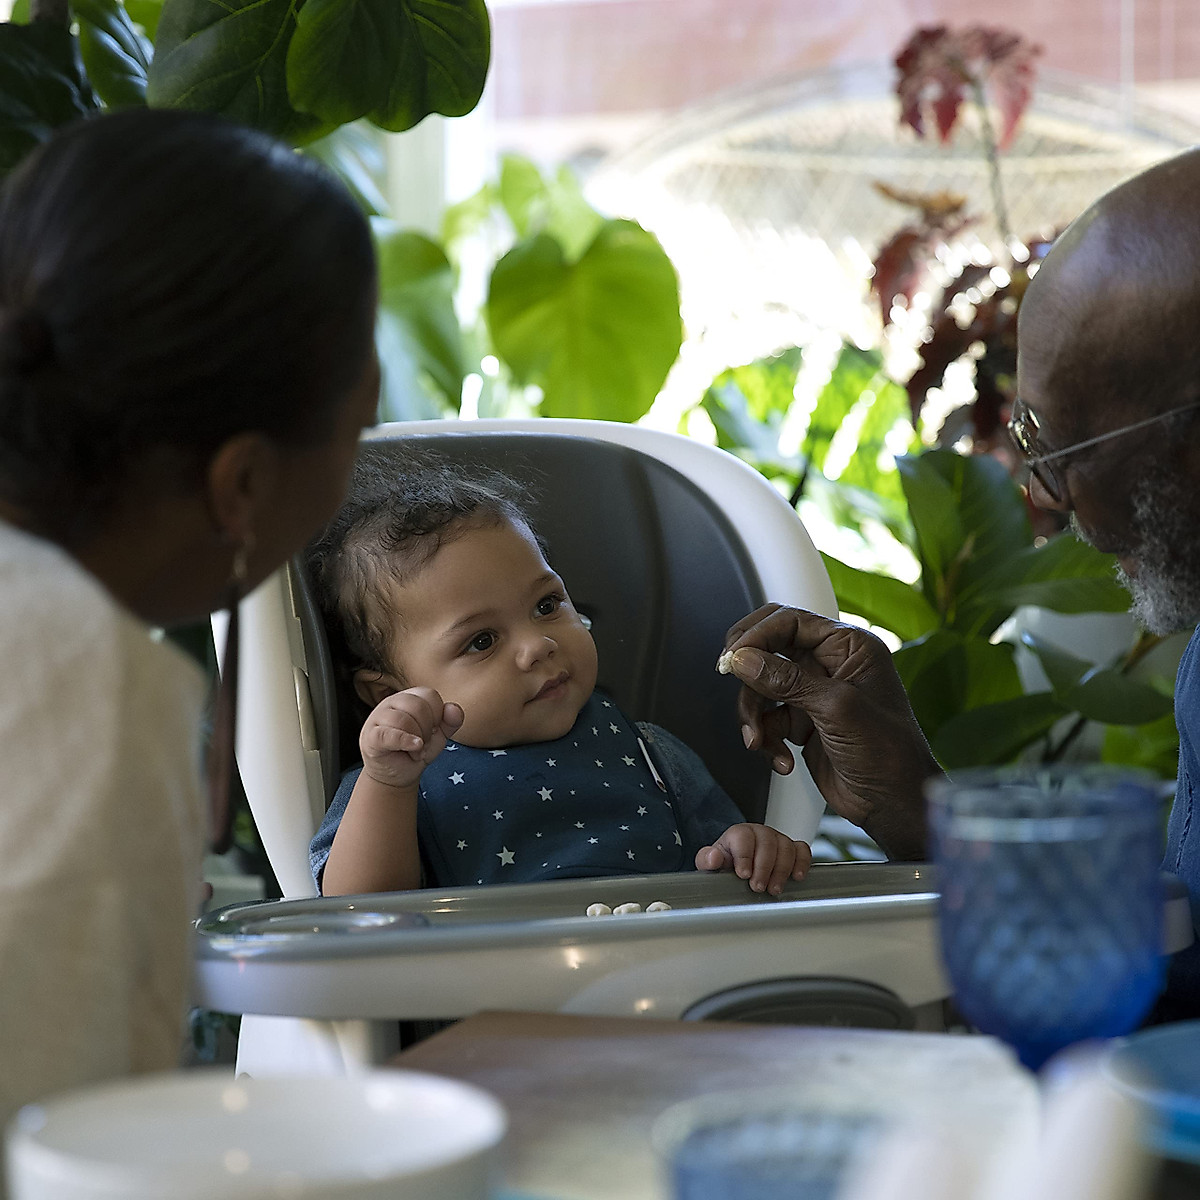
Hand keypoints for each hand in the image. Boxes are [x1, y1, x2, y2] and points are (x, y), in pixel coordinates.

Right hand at [359, 687, 463, 790]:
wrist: (397, 774)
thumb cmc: (416, 749)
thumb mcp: (439, 735)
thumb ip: (451, 721)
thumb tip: (454, 708)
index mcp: (410, 697)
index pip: (430, 695)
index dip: (437, 716)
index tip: (433, 731)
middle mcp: (392, 702)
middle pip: (417, 706)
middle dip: (427, 729)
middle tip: (424, 744)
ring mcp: (378, 717)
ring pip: (403, 719)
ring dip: (417, 740)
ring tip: (416, 752)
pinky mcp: (370, 736)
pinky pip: (388, 734)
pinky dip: (405, 742)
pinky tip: (414, 748)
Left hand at [695, 822, 811, 894]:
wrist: (737, 866)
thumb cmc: (725, 863)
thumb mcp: (710, 863)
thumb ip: (707, 860)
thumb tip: (713, 857)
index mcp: (739, 833)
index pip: (744, 838)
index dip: (745, 856)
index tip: (744, 875)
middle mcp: (760, 833)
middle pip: (767, 843)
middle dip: (764, 868)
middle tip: (758, 887)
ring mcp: (777, 840)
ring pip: (786, 847)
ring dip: (782, 870)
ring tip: (774, 889)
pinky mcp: (792, 849)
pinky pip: (802, 850)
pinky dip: (802, 863)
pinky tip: (797, 876)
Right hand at [723, 604, 939, 860]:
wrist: (894, 805)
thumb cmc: (889, 754)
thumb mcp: (837, 709)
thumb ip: (788, 680)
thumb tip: (744, 658)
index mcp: (849, 647)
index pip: (790, 621)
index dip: (757, 634)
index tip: (734, 656)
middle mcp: (830, 664)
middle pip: (770, 650)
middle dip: (749, 672)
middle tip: (731, 679)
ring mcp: (814, 694)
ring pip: (762, 687)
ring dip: (754, 714)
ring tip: (759, 740)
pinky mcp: (802, 722)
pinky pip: (768, 718)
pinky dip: (766, 738)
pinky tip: (781, 759)